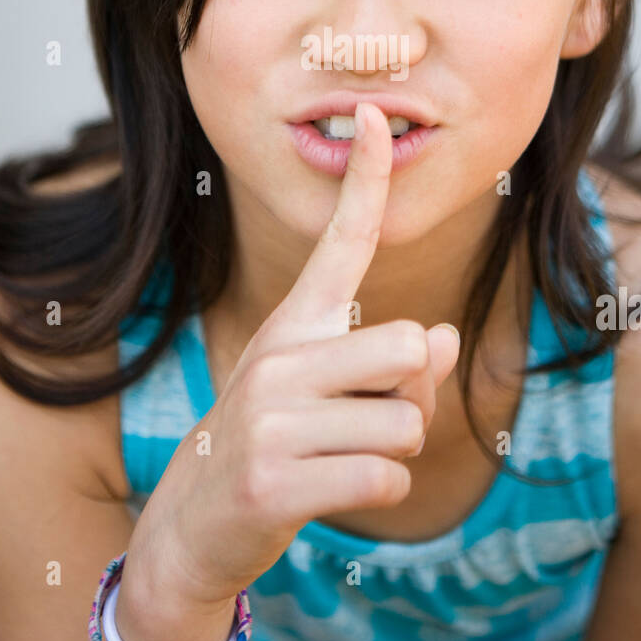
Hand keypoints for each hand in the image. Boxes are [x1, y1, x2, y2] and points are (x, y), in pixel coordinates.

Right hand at [124, 100, 460, 617]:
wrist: (194, 525)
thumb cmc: (276, 446)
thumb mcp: (325, 395)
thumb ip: (389, 366)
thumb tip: (446, 340)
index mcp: (294, 326)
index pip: (340, 241)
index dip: (364, 180)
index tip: (377, 115)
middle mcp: (279, 356)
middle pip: (412, 346)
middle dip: (417, 397)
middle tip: (376, 424)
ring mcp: (271, 417)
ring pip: (406, 424)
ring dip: (398, 453)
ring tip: (343, 461)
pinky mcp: (273, 479)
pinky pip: (386, 478)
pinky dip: (382, 494)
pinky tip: (331, 495)